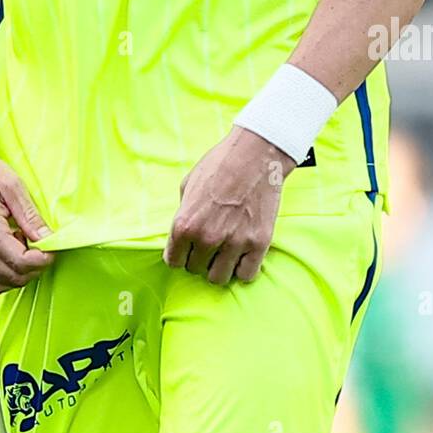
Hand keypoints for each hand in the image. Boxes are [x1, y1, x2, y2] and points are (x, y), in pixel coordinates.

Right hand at [0, 142, 54, 295]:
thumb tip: (47, 237)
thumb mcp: (12, 184)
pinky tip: (12, 251)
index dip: (43, 258)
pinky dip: (7, 274)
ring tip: (23, 243)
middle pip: (14, 277)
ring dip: (21, 271)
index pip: (20, 261)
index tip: (53, 248)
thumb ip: (30, 215)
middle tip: (42, 244)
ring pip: (3, 284)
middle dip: (35, 266)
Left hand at [163, 127, 296, 284]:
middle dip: (200, 258)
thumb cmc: (219, 164)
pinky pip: (245, 275)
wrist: (255, 154)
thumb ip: (183, 213)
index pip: (173, 261)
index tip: (188, 249)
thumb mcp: (188, 184)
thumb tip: (183, 234)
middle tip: (209, 244)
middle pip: (195, 270)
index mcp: (185, 224)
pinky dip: (242, 268)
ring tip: (225, 251)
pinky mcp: (258, 244)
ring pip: (218, 278)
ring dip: (219, 267)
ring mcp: (233, 243)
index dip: (180, 254)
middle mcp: (206, 238)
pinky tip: (242, 254)